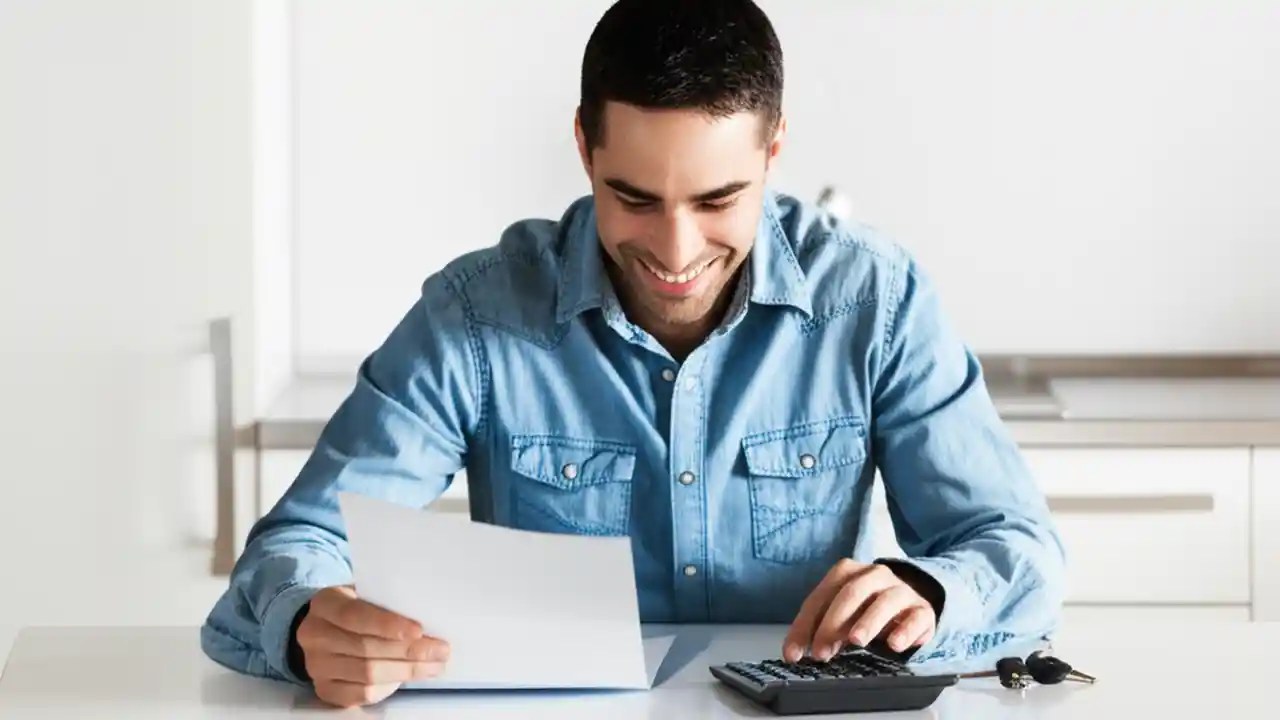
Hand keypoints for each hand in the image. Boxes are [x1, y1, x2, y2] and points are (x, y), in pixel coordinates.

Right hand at [296, 585, 449, 707]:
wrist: (325, 629)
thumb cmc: (356, 608)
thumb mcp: (365, 594)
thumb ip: (387, 602)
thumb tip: (428, 616)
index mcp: (325, 604)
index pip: (355, 615)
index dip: (388, 624)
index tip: (419, 631)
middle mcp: (315, 635)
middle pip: (366, 648)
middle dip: (409, 651)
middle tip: (440, 650)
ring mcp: (317, 666)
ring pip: (368, 674)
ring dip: (407, 671)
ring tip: (434, 665)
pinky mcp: (326, 689)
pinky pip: (363, 694)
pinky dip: (391, 687)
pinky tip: (410, 677)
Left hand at [782, 560, 935, 662]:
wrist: (911, 605)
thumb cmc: (867, 610)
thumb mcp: (842, 616)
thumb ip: (823, 628)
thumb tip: (799, 651)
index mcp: (847, 572)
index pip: (821, 596)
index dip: (805, 625)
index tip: (793, 654)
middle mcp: (874, 575)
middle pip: (851, 594)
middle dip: (832, 624)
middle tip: (821, 652)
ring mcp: (901, 590)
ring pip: (884, 601)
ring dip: (868, 622)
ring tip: (856, 641)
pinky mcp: (922, 610)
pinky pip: (915, 617)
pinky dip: (905, 631)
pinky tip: (894, 645)